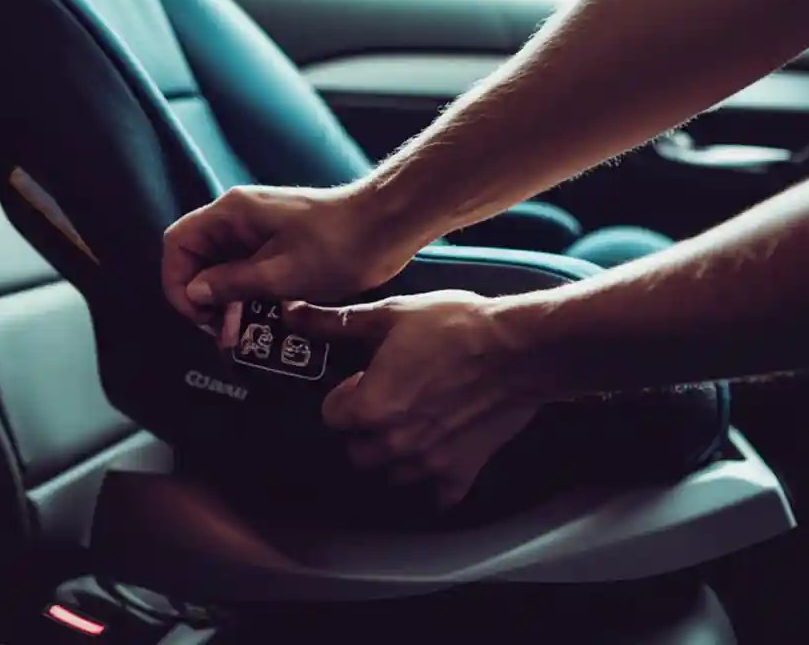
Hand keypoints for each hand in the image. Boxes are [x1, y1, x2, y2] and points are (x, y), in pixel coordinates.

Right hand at [162, 185, 423, 324]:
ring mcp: (259, 231)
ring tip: (234, 339)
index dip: (176, 280)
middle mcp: (240, 218)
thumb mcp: (282, 274)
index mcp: (233, 213)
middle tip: (218, 333)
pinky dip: (246, 297)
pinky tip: (254, 324)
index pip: (179, 242)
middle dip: (200, 297)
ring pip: (222, 269)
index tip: (196, 314)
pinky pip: (248, 272)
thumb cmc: (339, 246)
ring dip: (224, 303)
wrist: (386, 227)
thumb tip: (195, 291)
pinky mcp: (279, 246)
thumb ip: (234, 283)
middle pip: (197, 258)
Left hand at [285, 291, 544, 505]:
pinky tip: (440, 458)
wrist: (519, 349)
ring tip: (413, 424)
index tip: (363, 378)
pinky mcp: (462, 471)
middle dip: (364, 430)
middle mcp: (393, 444)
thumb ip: (335, 322)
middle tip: (387, 401)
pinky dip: (435, 484)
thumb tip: (289, 313)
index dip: (345, 395)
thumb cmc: (455, 327)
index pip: (331, 417)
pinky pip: (438, 495)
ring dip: (394, 456)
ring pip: (391, 475)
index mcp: (368, 408)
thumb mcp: (391, 315)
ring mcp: (427, 464)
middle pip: (357, 451)